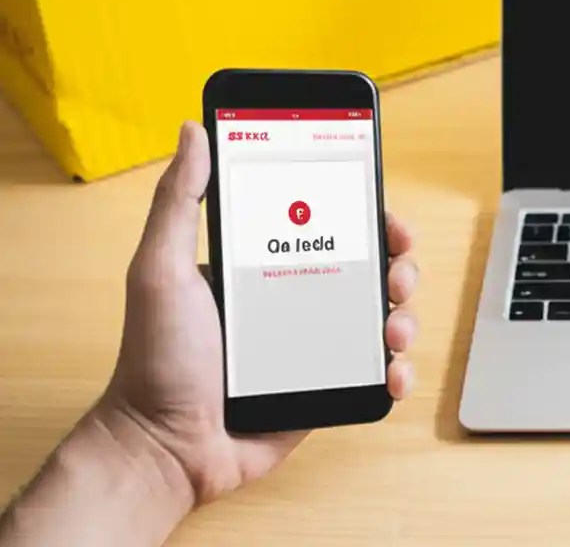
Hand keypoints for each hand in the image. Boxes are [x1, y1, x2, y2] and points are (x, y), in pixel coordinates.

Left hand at [100, 121, 419, 503]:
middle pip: (369, 269)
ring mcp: (314, 346)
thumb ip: (178, 201)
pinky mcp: (327, 388)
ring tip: (392, 330)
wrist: (165, 447)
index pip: (329, 227)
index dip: (367, 217)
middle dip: (397, 265)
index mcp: (264, 266)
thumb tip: (193, 131)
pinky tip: (390, 373)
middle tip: (395, 275)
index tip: (384, 216)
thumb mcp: (160, 269)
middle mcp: (295, 300)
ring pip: (383, 319)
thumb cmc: (155, 359)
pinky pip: (376, 374)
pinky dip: (396, 372)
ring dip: (404, 317)